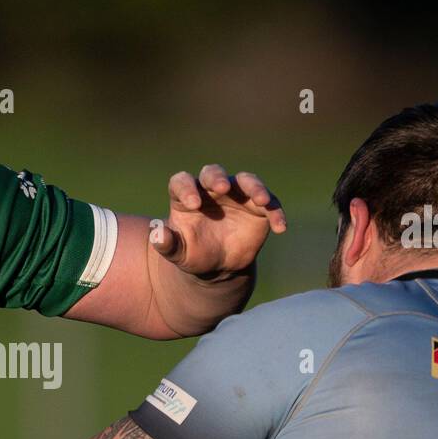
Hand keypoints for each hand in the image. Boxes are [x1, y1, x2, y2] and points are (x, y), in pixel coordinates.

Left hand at [151, 165, 285, 280]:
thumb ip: (167, 244)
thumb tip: (157, 234)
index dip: (186, 188)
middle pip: (213, 172)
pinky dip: (276, 212)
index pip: (181, 182)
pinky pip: (270, 204)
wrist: (218, 265)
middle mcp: (211, 189)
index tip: (192, 204)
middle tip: (222, 188)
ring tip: (261, 201)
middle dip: (217, 178)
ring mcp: (237, 195)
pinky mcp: (258, 207)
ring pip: (246, 181)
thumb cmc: (194, 254)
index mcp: (186, 196)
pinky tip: (280, 227)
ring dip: (255, 187)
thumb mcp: (179, 254)